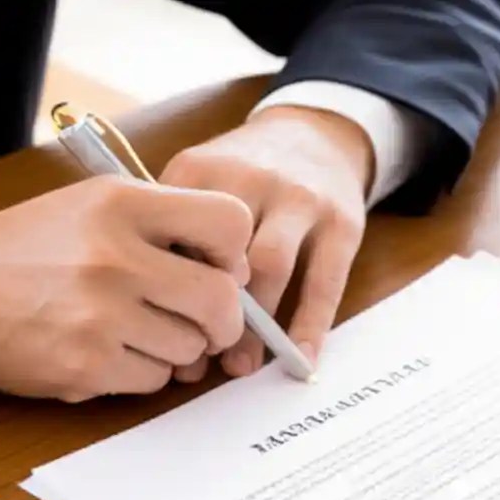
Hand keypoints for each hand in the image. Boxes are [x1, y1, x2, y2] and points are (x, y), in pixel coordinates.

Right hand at [0, 176, 252, 401]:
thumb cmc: (26, 250)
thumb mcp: (91, 205)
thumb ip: (162, 222)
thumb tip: (235, 268)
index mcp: (121, 203)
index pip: (229, 222)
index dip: (234, 252)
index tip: (218, 266)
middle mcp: (115, 256)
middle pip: (222, 299)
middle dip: (224, 319)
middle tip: (206, 321)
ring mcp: (101, 315)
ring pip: (191, 348)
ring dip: (177, 347)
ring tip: (138, 330)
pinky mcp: (87, 364)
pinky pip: (154, 380)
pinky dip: (144, 372)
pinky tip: (111, 351)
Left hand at [160, 105, 372, 381]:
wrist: (316, 133)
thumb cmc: (242, 177)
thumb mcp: (198, 184)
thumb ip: (173, 236)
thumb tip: (161, 324)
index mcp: (201, 170)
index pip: (171, 236)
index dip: (163, 289)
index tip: (157, 331)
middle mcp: (250, 178)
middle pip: (221, 255)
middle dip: (207, 314)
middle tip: (196, 361)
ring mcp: (300, 198)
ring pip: (271, 268)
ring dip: (254, 327)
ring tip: (240, 366)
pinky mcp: (342, 221)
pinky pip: (325, 282)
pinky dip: (310, 326)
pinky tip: (299, 360)